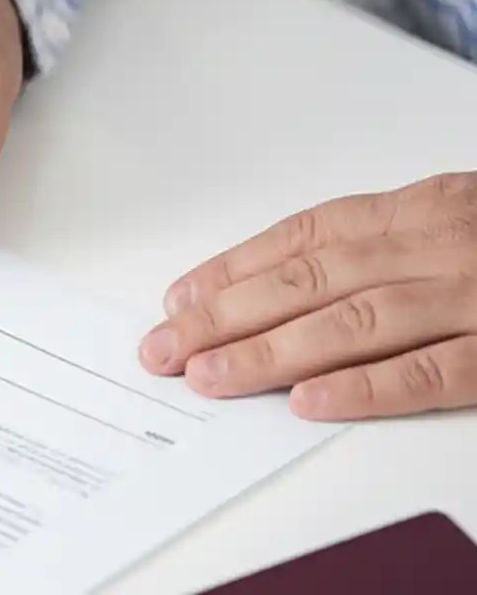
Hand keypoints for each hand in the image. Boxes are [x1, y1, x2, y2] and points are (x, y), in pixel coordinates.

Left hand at [140, 172, 476, 420]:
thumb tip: (282, 282)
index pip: (305, 239)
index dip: (233, 269)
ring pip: (354, 322)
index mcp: (420, 210)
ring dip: (270, 352)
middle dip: (226, 316)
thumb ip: (382, 245)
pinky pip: (426, 373)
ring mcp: (471, 298)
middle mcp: (437, 247)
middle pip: (310, 281)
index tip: (177, 301)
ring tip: (209, 377)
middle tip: (166, 347)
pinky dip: (362, 387)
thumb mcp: (455, 220)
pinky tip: (305, 401)